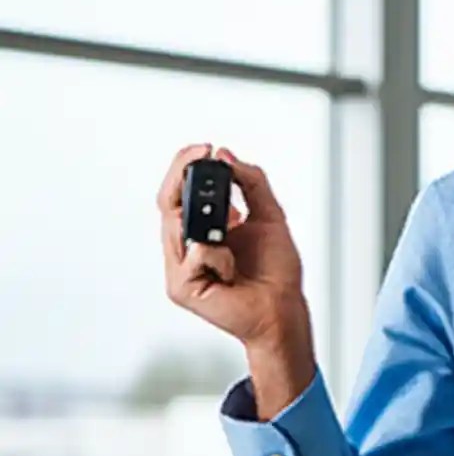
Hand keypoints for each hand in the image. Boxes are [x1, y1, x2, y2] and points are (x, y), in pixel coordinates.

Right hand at [157, 144, 314, 414]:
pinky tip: (233, 272)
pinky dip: (221, 256)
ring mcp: (180, 268)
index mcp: (202, 229)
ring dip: (214, 224)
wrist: (283, 308)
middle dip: (183, 174)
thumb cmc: (276, 270)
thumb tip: (226, 155)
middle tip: (203, 155)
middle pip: (167, 202)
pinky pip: (196, 254)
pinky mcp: (181, 287)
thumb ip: (251, 183)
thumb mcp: (269, 215)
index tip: (205, 147)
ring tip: (234, 231)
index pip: (179, 192)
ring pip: (178, 225)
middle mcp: (185, 246)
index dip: (184, 166)